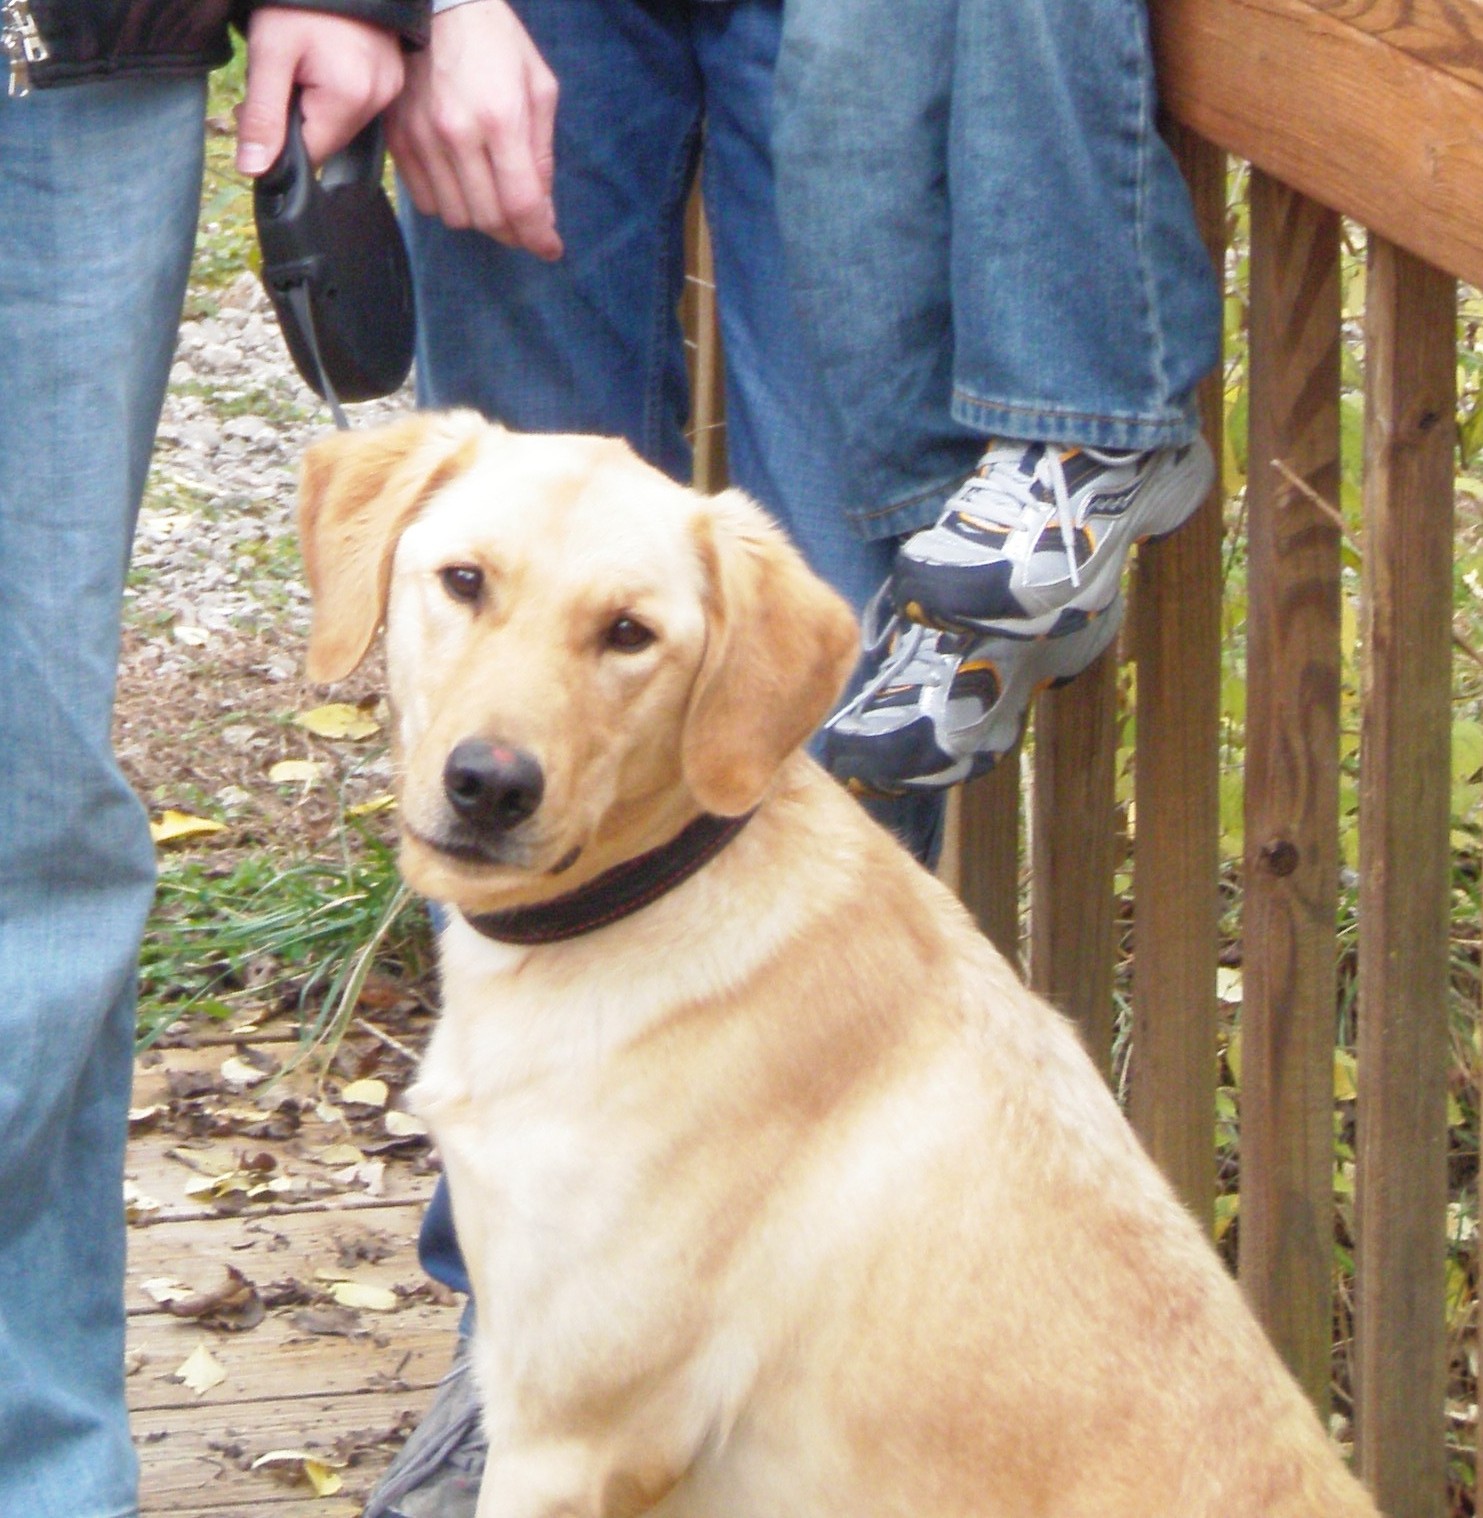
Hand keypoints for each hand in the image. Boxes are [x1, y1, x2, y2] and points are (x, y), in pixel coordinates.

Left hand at [236, 7, 405, 174]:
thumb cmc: (298, 1)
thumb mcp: (270, 53)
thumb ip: (264, 115)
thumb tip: (255, 170)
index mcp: (351, 98)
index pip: (312, 152)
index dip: (279, 138)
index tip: (260, 108)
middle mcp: (379, 100)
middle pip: (328, 138)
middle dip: (298, 119)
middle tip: (277, 77)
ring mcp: (391, 89)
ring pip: (341, 123)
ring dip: (315, 106)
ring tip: (301, 65)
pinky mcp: (393, 79)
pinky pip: (357, 104)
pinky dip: (334, 93)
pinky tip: (321, 64)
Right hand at [385, 0, 560, 259]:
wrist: (436, 5)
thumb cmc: (496, 42)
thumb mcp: (539, 87)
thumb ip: (542, 153)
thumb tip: (542, 209)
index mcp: (500, 119)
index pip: (521, 203)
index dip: (539, 237)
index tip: (550, 248)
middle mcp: (457, 135)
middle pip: (488, 219)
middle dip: (513, 231)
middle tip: (525, 224)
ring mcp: (422, 139)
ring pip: (456, 217)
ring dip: (480, 219)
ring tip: (493, 199)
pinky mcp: (398, 140)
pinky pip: (424, 201)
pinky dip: (448, 204)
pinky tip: (462, 185)